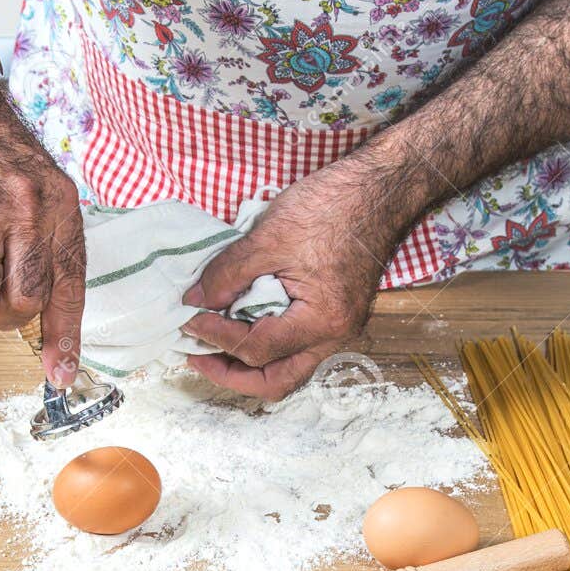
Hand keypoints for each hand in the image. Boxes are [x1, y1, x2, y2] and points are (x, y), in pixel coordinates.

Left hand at [181, 163, 403, 399]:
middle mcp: (334, 336)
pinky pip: (298, 347)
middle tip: (197, 356)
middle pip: (276, 381)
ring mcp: (339, 329)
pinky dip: (267, 345)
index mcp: (321, 320)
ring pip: (289, 369)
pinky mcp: (337, 316)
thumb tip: (195, 301)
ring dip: (249, 365)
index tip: (190, 317)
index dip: (216, 337)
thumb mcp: (268, 237)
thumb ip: (226, 275)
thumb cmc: (331, 206)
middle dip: (232, 375)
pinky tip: (244, 327)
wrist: (379, 189)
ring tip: (216, 346)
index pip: (256, 349)